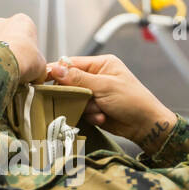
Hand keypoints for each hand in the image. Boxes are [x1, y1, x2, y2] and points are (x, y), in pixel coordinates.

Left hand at [0, 14, 45, 84]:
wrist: (0, 64)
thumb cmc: (25, 60)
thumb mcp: (41, 66)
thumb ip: (38, 66)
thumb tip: (37, 75)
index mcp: (22, 22)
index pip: (25, 33)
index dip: (25, 49)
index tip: (25, 62)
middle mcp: (1, 21)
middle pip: (4, 36)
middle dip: (6, 49)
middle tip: (9, 67)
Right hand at [47, 54, 176, 153]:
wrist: (145, 125)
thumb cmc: (132, 100)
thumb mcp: (105, 86)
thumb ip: (79, 79)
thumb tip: (55, 69)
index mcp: (101, 64)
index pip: (72, 63)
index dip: (58, 71)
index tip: (43, 79)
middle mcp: (97, 77)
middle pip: (70, 82)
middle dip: (75, 94)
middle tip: (81, 100)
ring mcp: (95, 93)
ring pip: (75, 98)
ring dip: (85, 107)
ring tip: (100, 110)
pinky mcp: (94, 108)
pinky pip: (82, 110)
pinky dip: (90, 115)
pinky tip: (102, 117)